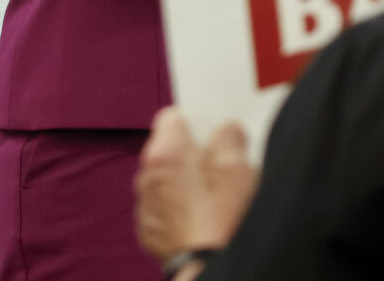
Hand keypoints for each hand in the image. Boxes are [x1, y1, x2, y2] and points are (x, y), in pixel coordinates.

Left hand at [134, 107, 257, 264]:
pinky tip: (203, 214)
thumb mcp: (238, 167)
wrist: (206, 266)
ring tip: (215, 192)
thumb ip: (229, 137)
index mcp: (166, 153)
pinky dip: (180, 206)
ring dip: (186, 179)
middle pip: (168, 149)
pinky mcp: (149, 229)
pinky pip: (164, 206)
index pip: (172, 117)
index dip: (196, 120)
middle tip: (222, 162)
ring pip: (166, 178)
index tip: (213, 130)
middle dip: (193, 151)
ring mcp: (146, 205)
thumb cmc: (221, 219)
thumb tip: (226, 131)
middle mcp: (147, 176)